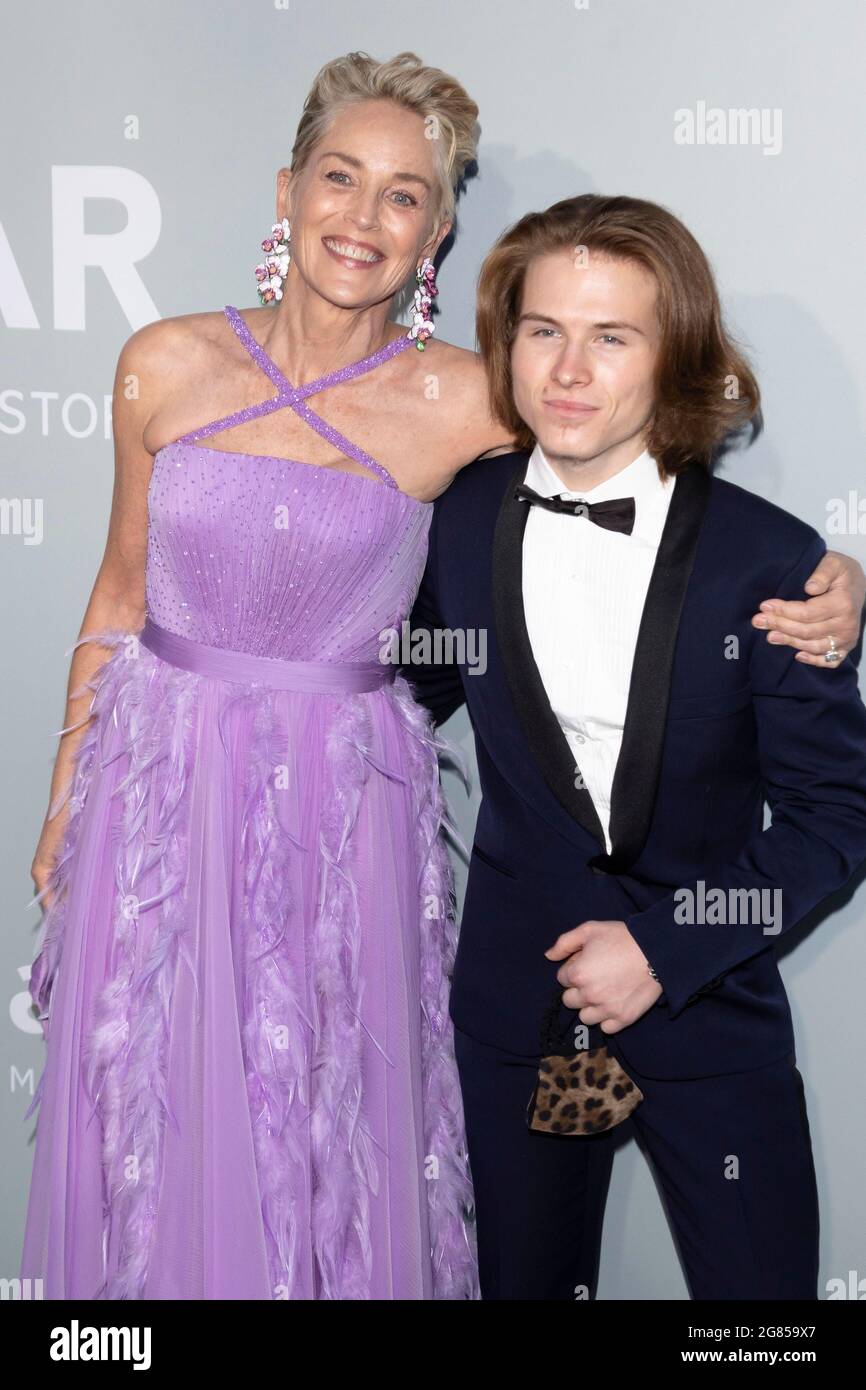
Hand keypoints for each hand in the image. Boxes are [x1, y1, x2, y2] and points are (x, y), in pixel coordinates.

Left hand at [544, 919, 662, 1033]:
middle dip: (578, 989)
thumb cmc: (622, 937)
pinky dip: (607, 1019)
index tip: (588, 963)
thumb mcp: (590, 929)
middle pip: (570, 1000)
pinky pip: (605, 1028)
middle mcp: (589, 995)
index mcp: (578, 974)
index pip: (562, 979)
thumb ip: (564, 943)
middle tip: (595, 978)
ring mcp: (607, 1010)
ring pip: (585, 1017)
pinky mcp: (624, 1019)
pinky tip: (614, 1004)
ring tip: (604, 992)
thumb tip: (548, 956)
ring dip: (590, 1007)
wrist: (657, 951)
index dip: (574, 968)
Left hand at [751, 550, 864, 667]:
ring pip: (813, 646)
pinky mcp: (845, 647)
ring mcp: (846, 639)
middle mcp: (846, 625)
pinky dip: (814, 660)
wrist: (858, 586)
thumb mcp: (834, 564)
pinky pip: (830, 661)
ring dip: (789, 642)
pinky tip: (797, 655)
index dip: (784, 611)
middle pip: (806, 631)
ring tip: (770, 636)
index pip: (807, 613)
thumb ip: (822, 573)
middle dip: (780, 626)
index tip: (764, 606)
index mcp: (842, 604)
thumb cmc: (841, 574)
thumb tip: (810, 587)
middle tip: (758, 621)